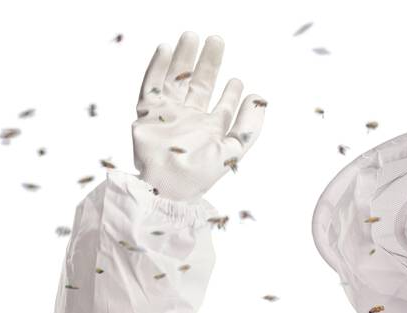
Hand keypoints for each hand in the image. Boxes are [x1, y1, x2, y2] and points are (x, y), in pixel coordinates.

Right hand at [132, 31, 266, 201]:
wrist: (165, 183)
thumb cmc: (199, 173)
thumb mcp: (232, 150)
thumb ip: (248, 126)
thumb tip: (259, 98)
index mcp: (209, 132)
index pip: (222, 107)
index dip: (230, 93)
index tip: (237, 80)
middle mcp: (189, 121)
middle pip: (199, 85)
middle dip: (208, 63)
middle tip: (216, 39)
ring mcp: (167, 115)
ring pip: (176, 80)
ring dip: (184, 58)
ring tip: (192, 36)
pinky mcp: (147, 113)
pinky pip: (151, 84)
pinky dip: (158, 66)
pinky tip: (166, 48)